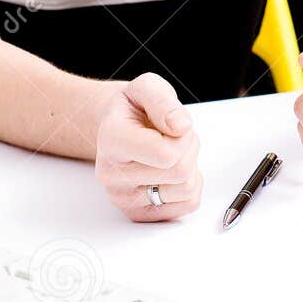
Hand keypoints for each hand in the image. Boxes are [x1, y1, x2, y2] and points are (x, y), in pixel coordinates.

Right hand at [94, 73, 200, 223]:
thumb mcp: (147, 87)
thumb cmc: (134, 109)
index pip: (166, 155)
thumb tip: (181, 126)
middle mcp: (112, 175)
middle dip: (188, 148)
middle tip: (172, 135)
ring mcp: (124, 199)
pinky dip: (190, 185)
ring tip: (171, 150)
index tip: (172, 125)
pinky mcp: (140, 213)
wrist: (117, 128)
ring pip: (187, 189)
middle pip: (180, 171)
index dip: (183, 136)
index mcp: (112, 140)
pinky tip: (171, 170)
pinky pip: (188, 204)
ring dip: (191, 165)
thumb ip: (163, 101)